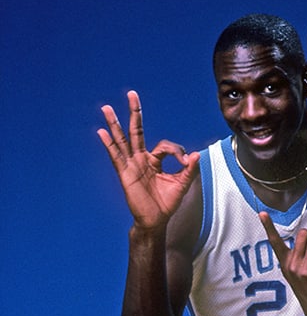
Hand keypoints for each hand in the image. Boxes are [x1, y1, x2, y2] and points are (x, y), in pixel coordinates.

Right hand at [97, 90, 199, 229]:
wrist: (156, 221)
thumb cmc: (166, 203)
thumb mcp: (182, 184)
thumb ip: (189, 169)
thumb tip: (196, 154)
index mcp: (155, 160)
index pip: (166, 146)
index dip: (177, 151)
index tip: (185, 162)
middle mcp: (141, 159)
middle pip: (137, 131)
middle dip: (135, 112)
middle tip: (132, 94)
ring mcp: (132, 165)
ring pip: (123, 140)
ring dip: (115, 124)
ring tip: (106, 108)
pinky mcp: (125, 174)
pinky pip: (116, 157)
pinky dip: (109, 145)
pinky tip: (101, 133)